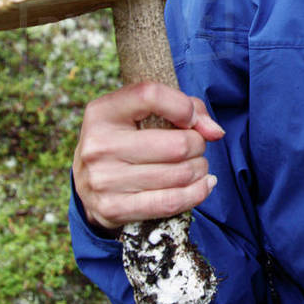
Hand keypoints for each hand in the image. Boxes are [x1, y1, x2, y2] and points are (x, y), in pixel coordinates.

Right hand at [72, 81, 224, 233]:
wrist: (89, 187)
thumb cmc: (127, 141)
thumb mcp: (142, 114)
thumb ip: (184, 108)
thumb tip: (215, 131)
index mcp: (102, 113)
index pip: (150, 95)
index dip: (182, 106)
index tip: (191, 119)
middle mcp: (99, 145)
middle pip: (177, 145)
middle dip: (198, 145)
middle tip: (196, 147)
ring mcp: (103, 180)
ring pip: (179, 174)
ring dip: (199, 169)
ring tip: (197, 166)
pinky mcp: (113, 209)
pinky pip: (170, 202)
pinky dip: (197, 193)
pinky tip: (203, 185)